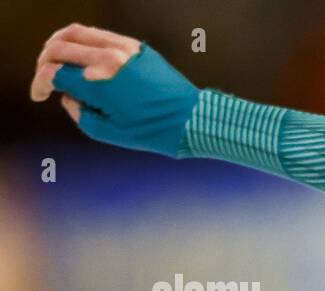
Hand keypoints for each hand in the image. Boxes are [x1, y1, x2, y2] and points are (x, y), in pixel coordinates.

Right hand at [30, 24, 199, 157]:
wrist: (194, 119)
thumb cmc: (154, 132)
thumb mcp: (109, 132)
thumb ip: (80, 113)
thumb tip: (68, 96)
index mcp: (99, 81)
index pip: (53, 73)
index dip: (40, 84)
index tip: (39, 96)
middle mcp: (108, 58)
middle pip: (58, 48)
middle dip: (44, 64)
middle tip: (44, 79)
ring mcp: (122, 47)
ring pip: (75, 33)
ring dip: (58, 46)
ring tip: (56, 62)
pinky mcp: (135, 46)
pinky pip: (98, 34)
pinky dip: (82, 42)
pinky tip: (80, 56)